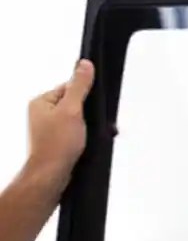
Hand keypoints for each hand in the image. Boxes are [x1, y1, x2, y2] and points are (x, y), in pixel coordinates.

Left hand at [25, 59, 94, 184]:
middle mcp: (42, 114)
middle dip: (90, 114)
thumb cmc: (57, 145)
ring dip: (90, 127)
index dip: (84, 96)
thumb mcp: (72, 110)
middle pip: (74, 104)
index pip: (68, 87)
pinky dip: (85, 138)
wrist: (51, 176)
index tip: (92, 107)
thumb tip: (85, 64)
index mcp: (41, 102)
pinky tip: (89, 144)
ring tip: (91, 136)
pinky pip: (75, 134)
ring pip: (77, 120)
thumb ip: (79, 86)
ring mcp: (48, 129)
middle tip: (94, 124)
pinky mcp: (56, 143)